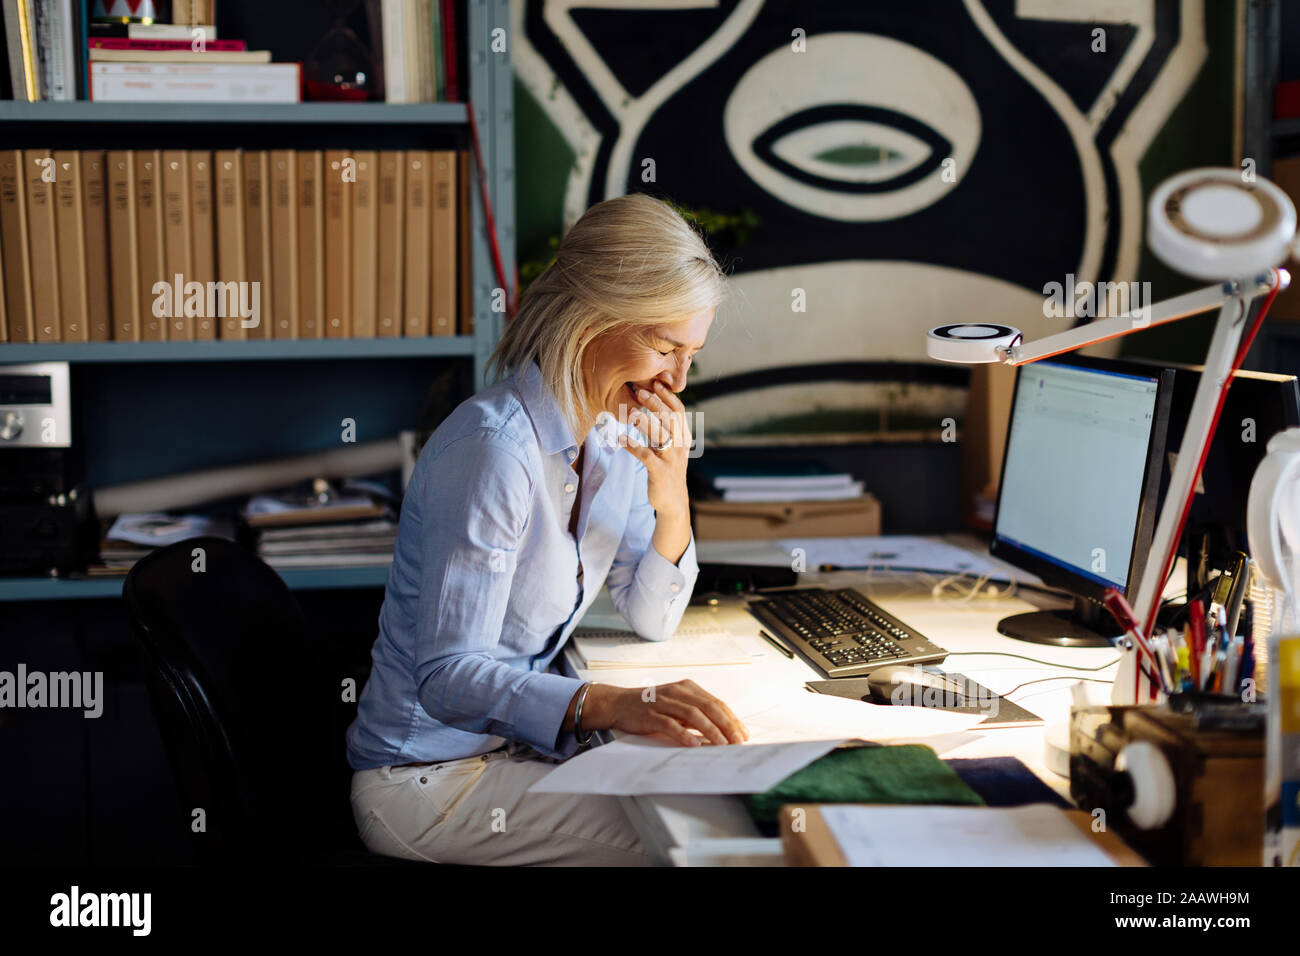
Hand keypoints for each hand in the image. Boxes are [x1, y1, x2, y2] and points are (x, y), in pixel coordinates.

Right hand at [585, 680, 748, 745]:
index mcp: (687, 688)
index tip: (743, 733)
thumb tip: (721, 731)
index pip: (715, 703)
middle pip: (708, 707)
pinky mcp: (651, 714)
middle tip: (738, 740)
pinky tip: (694, 744)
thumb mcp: (676, 705)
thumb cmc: (650, 707)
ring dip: (710, 730)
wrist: (619, 703)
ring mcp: (664, 702)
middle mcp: (678, 692)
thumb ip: (696, 714)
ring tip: (722, 744)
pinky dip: (683, 734)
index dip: (731, 718)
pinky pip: (670, 724)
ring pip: (693, 715)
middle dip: (726, 725)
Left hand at [617, 380, 690, 519]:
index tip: (656, 384)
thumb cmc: (667, 468)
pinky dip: (633, 446)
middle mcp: (680, 446)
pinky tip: (621, 438)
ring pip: (660, 436)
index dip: (668, 397)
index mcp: (683, 437)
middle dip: (655, 404)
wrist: (672, 501)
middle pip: (670, 420)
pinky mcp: (660, 473)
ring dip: (645, 423)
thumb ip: (665, 428)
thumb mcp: (670, 446)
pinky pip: (646, 456)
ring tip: (631, 412)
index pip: (679, 412)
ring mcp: (671, 460)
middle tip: (640, 391)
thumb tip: (653, 403)